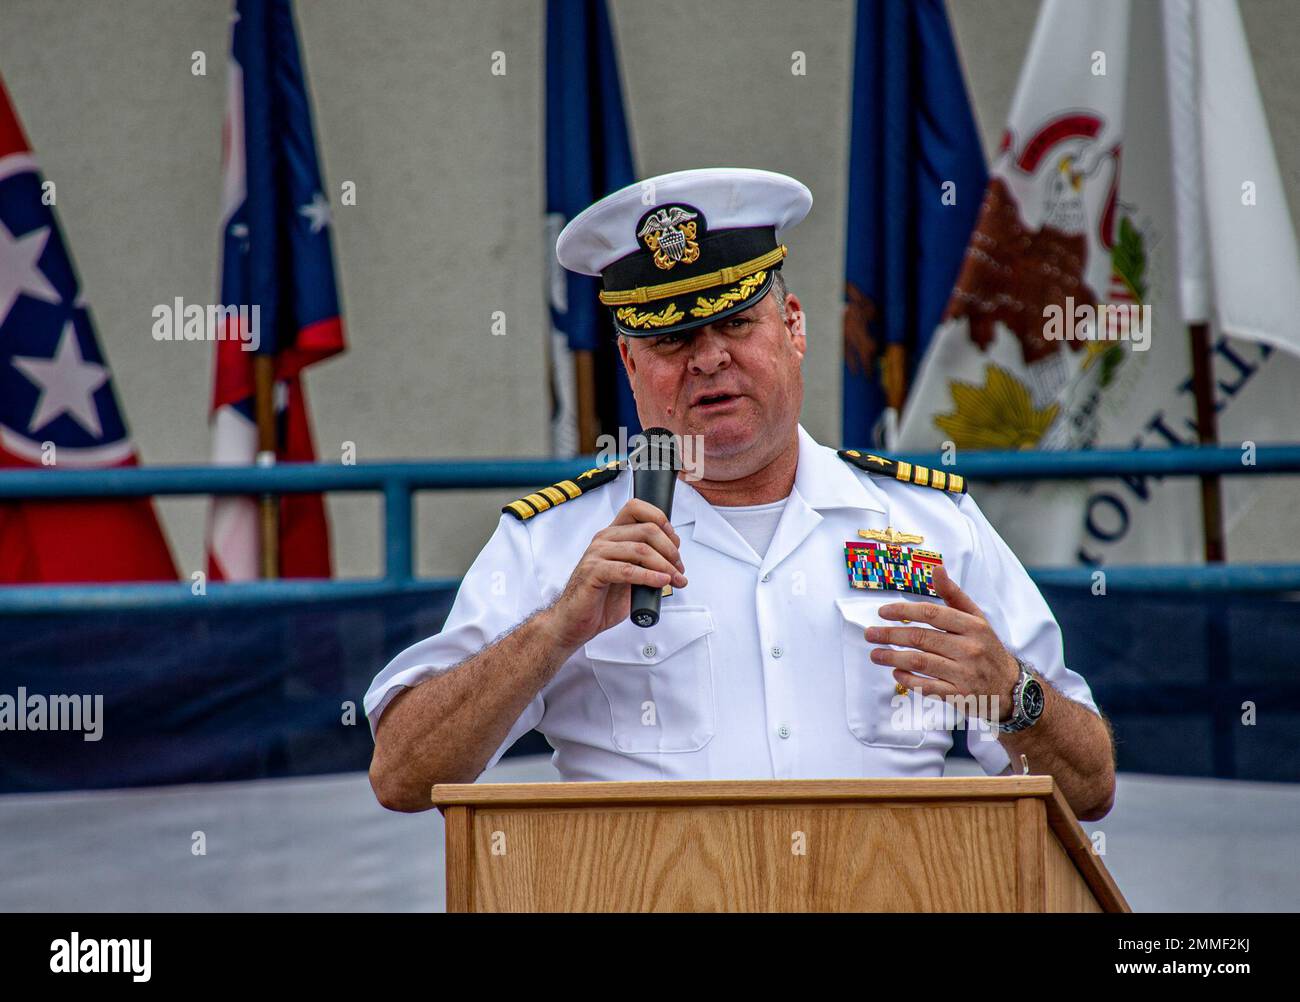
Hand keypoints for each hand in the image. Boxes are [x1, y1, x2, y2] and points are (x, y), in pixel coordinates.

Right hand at [539, 498, 686, 651]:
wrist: (576, 620)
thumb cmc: (601, 598)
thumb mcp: (629, 574)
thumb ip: (646, 561)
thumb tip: (673, 556)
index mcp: (613, 535)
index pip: (637, 508)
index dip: (661, 521)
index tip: (675, 542)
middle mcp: (604, 539)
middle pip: (647, 530)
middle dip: (671, 550)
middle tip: (679, 568)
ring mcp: (597, 554)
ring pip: (641, 550)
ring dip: (665, 566)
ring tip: (675, 579)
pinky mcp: (594, 572)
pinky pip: (628, 570)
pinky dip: (649, 576)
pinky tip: (661, 582)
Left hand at [863, 564, 1019, 721]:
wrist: (1011, 688)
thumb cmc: (987, 648)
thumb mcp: (976, 619)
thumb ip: (953, 595)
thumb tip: (936, 567)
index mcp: (972, 626)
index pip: (931, 614)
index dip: (904, 611)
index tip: (883, 612)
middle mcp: (969, 649)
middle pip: (921, 638)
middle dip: (890, 635)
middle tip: (870, 634)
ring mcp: (964, 674)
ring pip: (920, 662)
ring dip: (892, 658)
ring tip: (875, 654)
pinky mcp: (959, 695)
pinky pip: (927, 687)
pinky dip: (908, 679)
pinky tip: (896, 673)